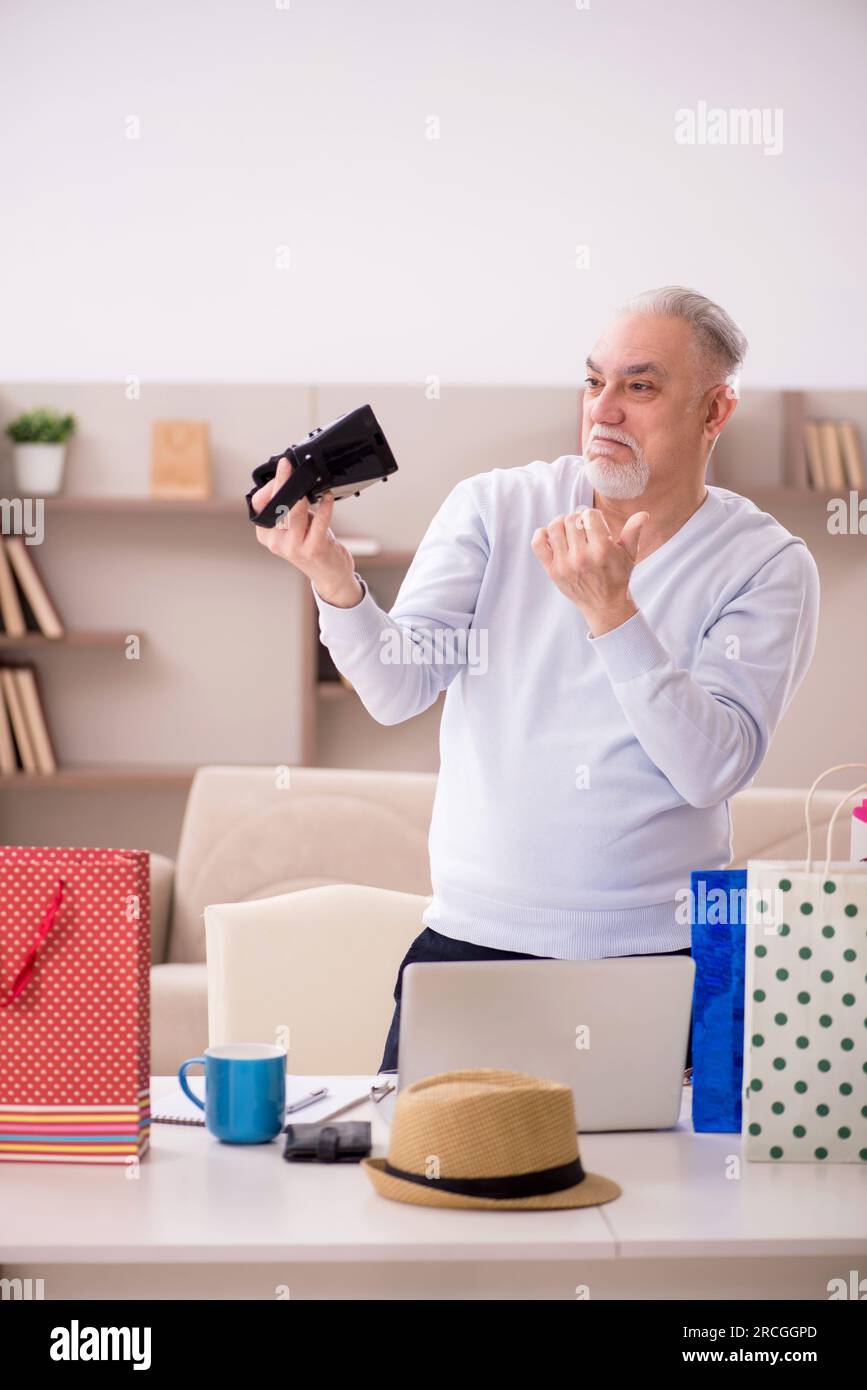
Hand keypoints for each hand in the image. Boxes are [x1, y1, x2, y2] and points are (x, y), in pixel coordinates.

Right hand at [250, 457, 362, 606]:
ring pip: (295, 512)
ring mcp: (293, 547)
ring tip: (307, 480)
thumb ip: (288, 507)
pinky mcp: (313, 549)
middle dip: (283, 482)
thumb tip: (290, 479)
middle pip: (276, 505)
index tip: (281, 470)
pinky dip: (324, 506)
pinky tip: (327, 497)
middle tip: (287, 466)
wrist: (329, 574)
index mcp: (266, 534)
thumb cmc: (312, 545)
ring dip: (302, 493)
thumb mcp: (294, 526)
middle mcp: (275, 542)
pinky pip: (319, 521)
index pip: (259, 504)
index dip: (270, 486)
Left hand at [531, 506, 647, 635]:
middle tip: (582, 528)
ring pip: (554, 528)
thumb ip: (633, 532)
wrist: (604, 605)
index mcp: (602, 550)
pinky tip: (552, 536)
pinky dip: (541, 535)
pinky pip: (538, 545)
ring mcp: (564, 565)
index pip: (589, 515)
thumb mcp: (629, 555)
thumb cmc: (617, 577)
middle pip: (570, 519)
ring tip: (568, 530)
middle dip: (577, 519)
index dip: (592, 516)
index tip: (594, 524)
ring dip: (561, 523)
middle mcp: (582, 557)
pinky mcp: (552, 571)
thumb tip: (643, 514)